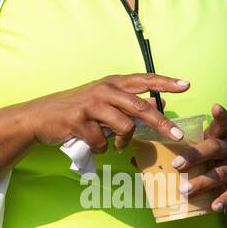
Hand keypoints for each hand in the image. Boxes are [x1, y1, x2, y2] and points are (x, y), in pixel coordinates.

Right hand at [25, 74, 190, 154]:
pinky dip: (101, 148)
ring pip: (124, 127)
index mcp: (111, 83)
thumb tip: (154, 111)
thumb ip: (124, 104)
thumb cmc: (75, 109)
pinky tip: (92, 143)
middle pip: (141, 107)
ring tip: (117, 145)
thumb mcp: (100, 100)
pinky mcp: (79, 121)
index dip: (165, 82)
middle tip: (177, 136)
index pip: (143, 79)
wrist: (40, 116)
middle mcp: (104, 90)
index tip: (186, 85)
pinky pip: (102, 142)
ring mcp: (91, 105)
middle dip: (162, 123)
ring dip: (124, 141)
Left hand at [170, 104, 226, 212]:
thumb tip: (136, 157)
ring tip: (184, 190)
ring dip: (201, 182)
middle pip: (213, 147)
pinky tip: (213, 207)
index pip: (221, 124)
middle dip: (194, 155)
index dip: (220, 115)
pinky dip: (223, 200)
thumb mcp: (197, 155)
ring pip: (219, 173)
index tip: (215, 106)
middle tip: (176, 164)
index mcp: (218, 138)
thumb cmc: (211, 164)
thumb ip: (172, 153)